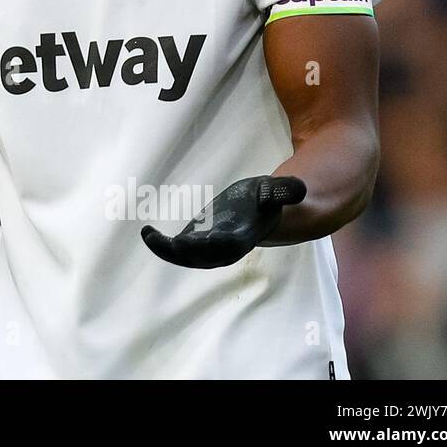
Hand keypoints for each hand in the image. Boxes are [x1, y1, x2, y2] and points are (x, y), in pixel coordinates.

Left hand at [140, 175, 306, 268]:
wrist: (262, 209)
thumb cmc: (268, 198)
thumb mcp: (276, 190)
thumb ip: (284, 191)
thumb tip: (299, 189)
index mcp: (244, 237)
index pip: (228, 245)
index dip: (212, 244)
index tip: (194, 239)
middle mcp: (225, 248)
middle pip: (203, 256)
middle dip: (183, 251)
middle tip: (162, 239)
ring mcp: (209, 248)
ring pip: (187, 257)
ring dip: (167, 251)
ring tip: (148, 235)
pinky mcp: (198, 242)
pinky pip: (178, 250)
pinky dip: (163, 246)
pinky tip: (147, 232)